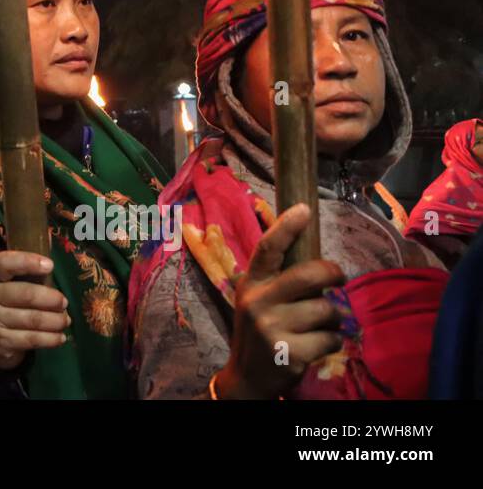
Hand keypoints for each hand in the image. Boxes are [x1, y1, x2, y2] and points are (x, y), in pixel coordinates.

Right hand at [0, 251, 69, 370]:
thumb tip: (54, 271)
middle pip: (24, 294)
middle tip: (64, 302)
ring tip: (66, 320)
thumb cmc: (6, 301)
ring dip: (55, 320)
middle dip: (50, 298)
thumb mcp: (9, 283)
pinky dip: (50, 339)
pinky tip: (60, 337)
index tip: (50, 265)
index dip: (28, 262)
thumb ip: (27, 275)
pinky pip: (31, 339)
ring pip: (32, 319)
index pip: (4, 263)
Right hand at [214, 204, 345, 398]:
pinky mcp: (291, 353)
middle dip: (332, 274)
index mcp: (251, 285)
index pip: (268, 249)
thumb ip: (277, 280)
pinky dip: (332, 341)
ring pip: (327, 309)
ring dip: (332, 318)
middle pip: (310, 274)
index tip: (303, 208)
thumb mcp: (257, 301)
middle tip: (337, 278)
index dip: (286, 227)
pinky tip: (316, 345)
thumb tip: (316, 257)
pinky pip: (332, 338)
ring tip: (318, 325)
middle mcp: (258, 303)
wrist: (248, 378)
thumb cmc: (260, 331)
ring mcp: (273, 329)